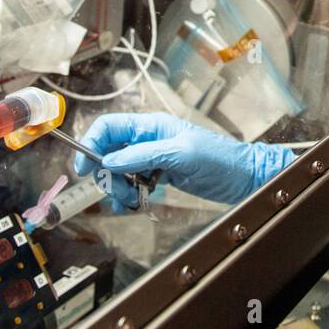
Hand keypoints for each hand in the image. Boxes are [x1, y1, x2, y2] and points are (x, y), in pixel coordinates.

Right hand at [74, 111, 295, 206]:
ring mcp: (155, 157)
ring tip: (130, 200)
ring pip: (120, 169)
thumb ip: (143, 155)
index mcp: (153, 125)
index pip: (110, 126)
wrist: (244, 178)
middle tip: (116, 191)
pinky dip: (130, 193)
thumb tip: (108, 161)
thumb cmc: (219, 159)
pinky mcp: (161, 173)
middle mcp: (150, 138)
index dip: (92, 143)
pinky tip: (135, 203)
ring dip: (118, 186)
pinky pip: (134, 182)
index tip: (84, 168)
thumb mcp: (180, 154)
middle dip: (106, 173)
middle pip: (110, 150)